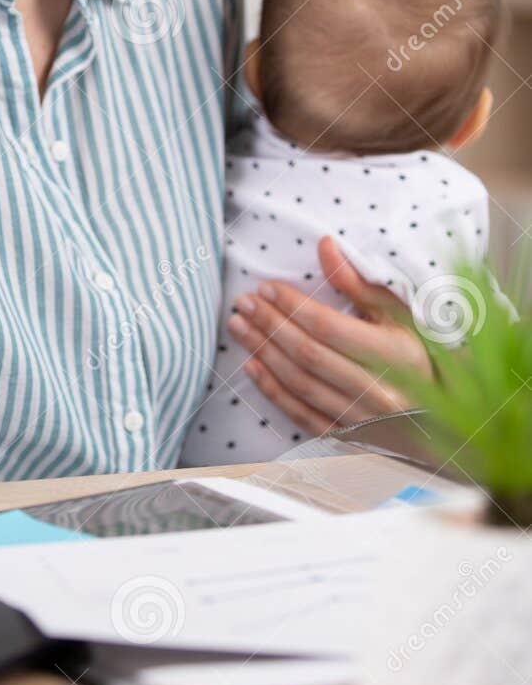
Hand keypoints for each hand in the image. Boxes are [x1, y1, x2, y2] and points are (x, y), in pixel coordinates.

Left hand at [227, 235, 430, 435]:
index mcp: (394, 355)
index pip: (328, 327)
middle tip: (243, 303)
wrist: (444, 415)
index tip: (266, 287)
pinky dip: (273, 390)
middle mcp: (377, 391)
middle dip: (270, 325)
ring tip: (238, 326)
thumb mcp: (400, 314)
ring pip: (300, 384)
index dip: (293, 306)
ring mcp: (361, 419)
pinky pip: (302, 414)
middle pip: (308, 354)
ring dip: (263, 353)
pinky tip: (250, 366)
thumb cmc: (419, 354)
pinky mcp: (348, 438)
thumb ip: (359, 283)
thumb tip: (324, 245)